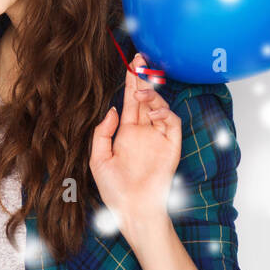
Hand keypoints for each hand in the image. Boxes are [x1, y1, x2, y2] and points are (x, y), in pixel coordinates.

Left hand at [89, 53, 181, 236]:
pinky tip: (153, 111)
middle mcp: (143, 132)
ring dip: (152, 94)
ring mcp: (158, 138)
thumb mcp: (98, 158)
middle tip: (140, 61)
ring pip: (159, 106)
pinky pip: (171, 123)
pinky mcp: (171, 146)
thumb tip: (113, 109)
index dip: (131, 83)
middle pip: (145, 99)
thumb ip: (102, 132)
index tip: (131, 64)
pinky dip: (164, 112)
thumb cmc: (115, 190)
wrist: (133, 209)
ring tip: (142, 90)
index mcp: (126, 133)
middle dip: (143, 79)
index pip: (130, 102)